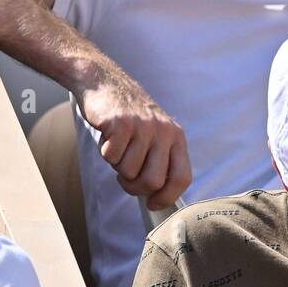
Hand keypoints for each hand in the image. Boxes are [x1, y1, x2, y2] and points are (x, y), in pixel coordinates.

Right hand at [75, 72, 191, 209]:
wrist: (105, 82)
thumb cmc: (129, 117)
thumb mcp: (155, 134)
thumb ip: (161, 160)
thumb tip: (159, 197)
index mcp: (176, 138)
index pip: (182, 177)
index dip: (167, 197)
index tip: (153, 204)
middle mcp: (164, 132)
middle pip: (153, 182)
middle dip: (134, 187)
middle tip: (125, 177)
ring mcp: (143, 127)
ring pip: (128, 172)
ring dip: (117, 166)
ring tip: (118, 147)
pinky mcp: (121, 124)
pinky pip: (111, 157)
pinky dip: (105, 152)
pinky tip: (108, 137)